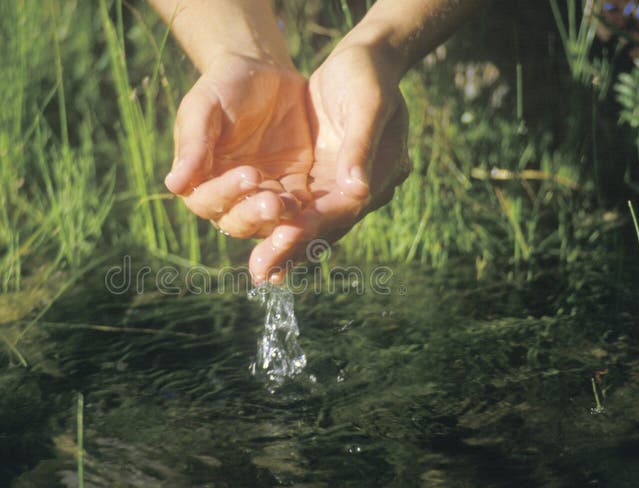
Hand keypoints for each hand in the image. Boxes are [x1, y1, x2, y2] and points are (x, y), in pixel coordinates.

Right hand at [165, 54, 312, 237]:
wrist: (263, 70)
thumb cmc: (223, 85)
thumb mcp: (204, 107)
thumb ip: (192, 144)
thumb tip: (173, 185)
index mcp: (200, 179)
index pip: (206, 199)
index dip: (225, 192)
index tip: (248, 174)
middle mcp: (228, 196)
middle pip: (237, 220)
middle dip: (254, 214)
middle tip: (274, 202)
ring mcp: (262, 194)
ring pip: (267, 221)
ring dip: (279, 218)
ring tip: (292, 204)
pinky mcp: (292, 187)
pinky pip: (298, 206)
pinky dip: (304, 210)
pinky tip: (314, 202)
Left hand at [249, 43, 410, 282]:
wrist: (365, 62)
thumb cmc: (368, 76)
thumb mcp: (369, 103)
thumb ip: (361, 145)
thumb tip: (357, 190)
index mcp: (378, 175)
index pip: (342, 208)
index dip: (313, 225)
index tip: (284, 239)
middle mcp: (359, 191)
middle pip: (325, 227)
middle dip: (292, 249)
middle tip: (263, 273)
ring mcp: (338, 188)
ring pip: (310, 225)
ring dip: (285, 247)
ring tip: (260, 272)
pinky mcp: (319, 181)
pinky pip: (300, 211)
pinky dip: (281, 228)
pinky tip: (262, 247)